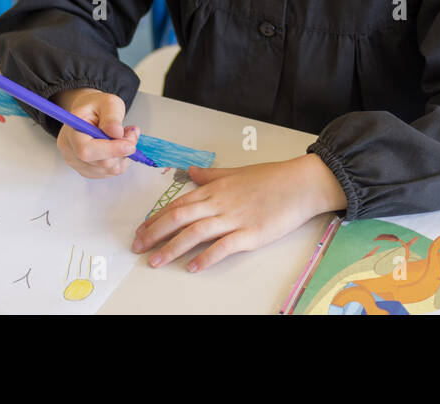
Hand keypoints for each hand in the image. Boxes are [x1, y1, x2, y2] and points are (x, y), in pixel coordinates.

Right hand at [53, 87, 139, 178]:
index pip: (86, 150)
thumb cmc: (96, 107)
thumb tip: (116, 132)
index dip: (110, 150)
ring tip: (124, 136)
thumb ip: (112, 116)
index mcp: (70, 133)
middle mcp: (70, 152)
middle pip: (101, 163)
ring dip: (123, 155)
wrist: (89, 114)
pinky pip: (111, 172)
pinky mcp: (89, 171)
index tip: (130, 145)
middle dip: (122, 150)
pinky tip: (118, 146)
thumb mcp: (108, 102)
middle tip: (131, 132)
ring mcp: (78, 164)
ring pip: (109, 170)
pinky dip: (120, 161)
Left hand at [131, 154, 346, 271]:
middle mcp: (219, 202)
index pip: (177, 204)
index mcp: (214, 189)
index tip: (141, 230)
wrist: (301, 183)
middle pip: (179, 217)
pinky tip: (193, 267)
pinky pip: (223, 246)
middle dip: (155, 233)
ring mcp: (235, 218)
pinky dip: (206, 257)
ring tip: (156, 261)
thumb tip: (192, 173)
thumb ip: (211, 176)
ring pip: (195, 233)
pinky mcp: (251, 233)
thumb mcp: (237, 172)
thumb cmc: (271, 177)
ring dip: (172, 248)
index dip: (156, 218)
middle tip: (138, 247)